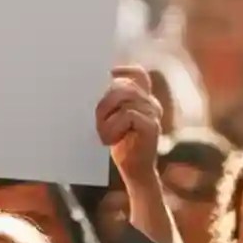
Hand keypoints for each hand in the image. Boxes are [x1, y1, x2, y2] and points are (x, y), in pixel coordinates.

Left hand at [97, 65, 162, 185]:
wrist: (135, 173)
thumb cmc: (119, 144)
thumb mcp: (111, 119)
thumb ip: (109, 102)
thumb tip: (89, 86)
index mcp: (143, 98)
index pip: (138, 74)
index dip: (123, 70)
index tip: (107, 74)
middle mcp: (150, 102)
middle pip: (124, 86)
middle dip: (104, 101)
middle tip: (96, 121)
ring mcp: (153, 113)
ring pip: (124, 98)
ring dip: (105, 115)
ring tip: (101, 133)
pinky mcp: (152, 127)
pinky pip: (128, 115)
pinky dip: (113, 127)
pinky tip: (109, 141)